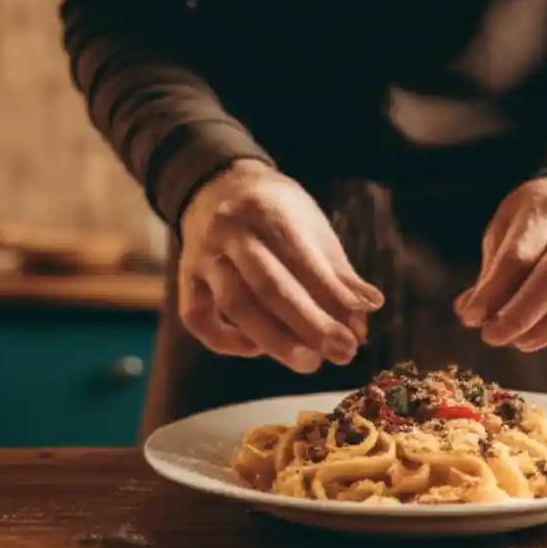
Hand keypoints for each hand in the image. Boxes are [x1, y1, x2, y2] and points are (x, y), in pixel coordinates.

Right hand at [178, 160, 383, 372]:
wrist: (219, 185)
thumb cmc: (278, 213)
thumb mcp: (312, 228)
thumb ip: (337, 276)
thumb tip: (361, 326)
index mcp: (267, 210)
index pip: (301, 259)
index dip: (332, 296)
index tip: (359, 328)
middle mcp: (230, 231)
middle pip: (268, 285)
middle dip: (309, 324)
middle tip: (344, 353)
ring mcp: (202, 256)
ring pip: (234, 304)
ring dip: (275, 340)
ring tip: (311, 362)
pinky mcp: (186, 279)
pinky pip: (197, 317)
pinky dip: (226, 340)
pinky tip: (258, 350)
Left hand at [454, 177, 546, 351]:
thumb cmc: (534, 221)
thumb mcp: (504, 230)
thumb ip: (490, 272)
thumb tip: (469, 313)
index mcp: (545, 210)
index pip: (519, 257)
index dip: (493, 293)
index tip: (471, 318)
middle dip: (521, 316)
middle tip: (494, 337)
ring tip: (524, 342)